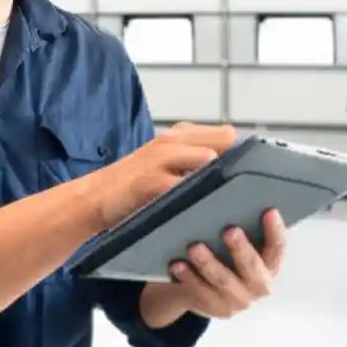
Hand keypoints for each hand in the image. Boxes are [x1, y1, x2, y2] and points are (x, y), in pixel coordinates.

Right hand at [83, 122, 236, 231]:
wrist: (95, 196)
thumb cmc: (134, 183)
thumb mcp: (165, 161)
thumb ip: (194, 158)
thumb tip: (235, 165)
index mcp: (179, 134)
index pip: (226, 135)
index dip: (241, 155)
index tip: (251, 175)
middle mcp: (172, 140)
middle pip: (224, 142)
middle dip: (236, 165)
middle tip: (245, 190)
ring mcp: (161, 158)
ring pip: (207, 160)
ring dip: (220, 180)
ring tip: (231, 201)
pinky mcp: (151, 181)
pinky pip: (184, 186)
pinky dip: (198, 199)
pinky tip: (205, 213)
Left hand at [144, 209, 287, 324]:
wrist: (203, 289)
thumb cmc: (224, 254)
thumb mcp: (237, 244)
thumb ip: (242, 225)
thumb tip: (232, 185)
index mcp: (270, 265)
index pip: (278, 248)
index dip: (275, 231)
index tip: (269, 210)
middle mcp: (259, 285)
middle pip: (253, 268)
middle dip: (241, 250)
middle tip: (229, 230)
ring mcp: (237, 300)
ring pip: (224, 282)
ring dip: (209, 264)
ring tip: (194, 246)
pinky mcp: (215, 309)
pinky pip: (200, 293)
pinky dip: (188, 278)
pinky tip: (177, 264)